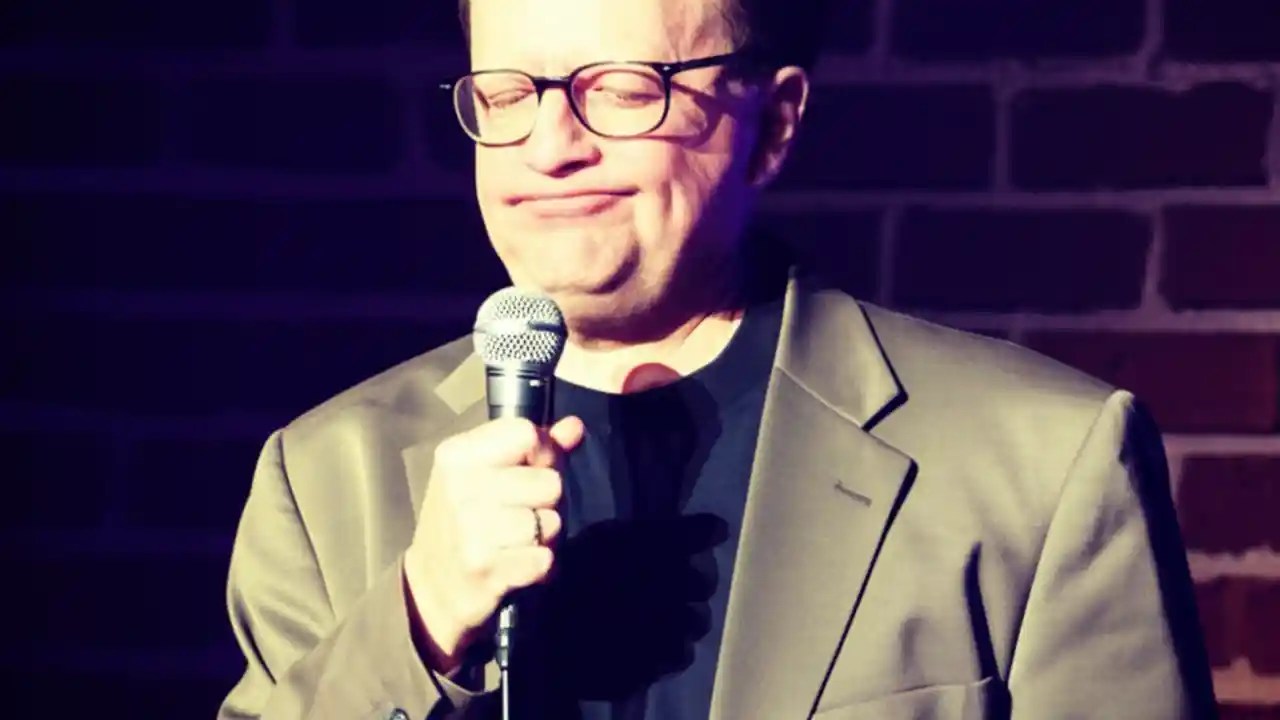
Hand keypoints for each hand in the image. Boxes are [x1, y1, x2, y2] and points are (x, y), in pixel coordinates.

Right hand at [403, 415, 585, 672]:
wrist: (430, 589)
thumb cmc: (465, 523)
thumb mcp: (486, 475)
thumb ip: (536, 448)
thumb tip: (576, 426)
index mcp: (458, 455)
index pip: (527, 434)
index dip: (544, 454)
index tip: (531, 473)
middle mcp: (461, 487)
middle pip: (550, 482)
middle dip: (547, 503)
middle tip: (521, 515)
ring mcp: (471, 529)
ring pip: (552, 522)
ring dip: (545, 537)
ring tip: (519, 543)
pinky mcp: (485, 568)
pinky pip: (545, 559)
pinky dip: (540, 566)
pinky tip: (517, 566)